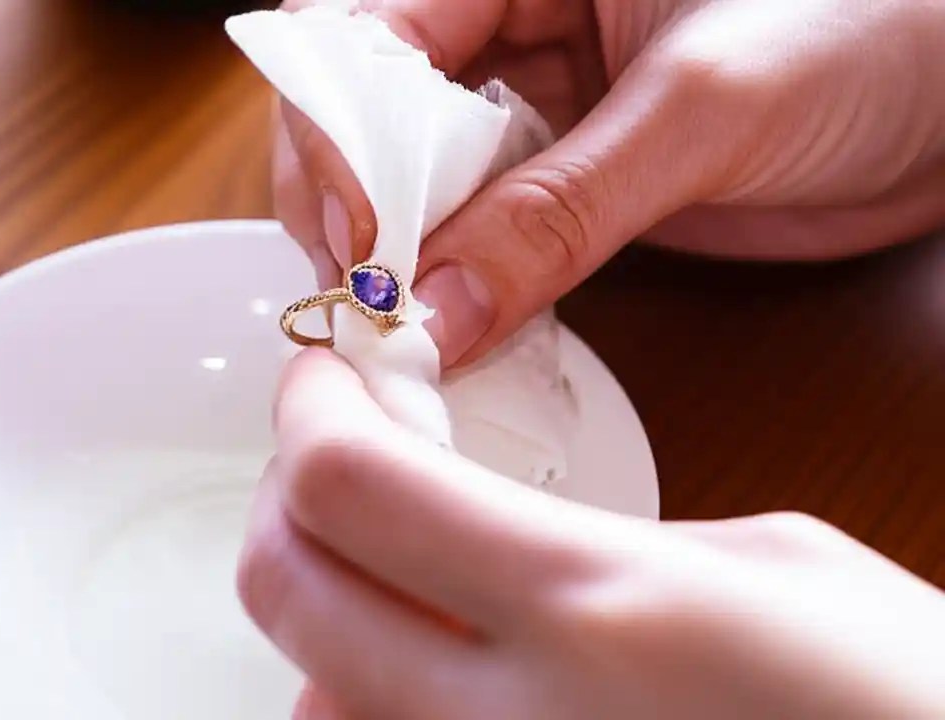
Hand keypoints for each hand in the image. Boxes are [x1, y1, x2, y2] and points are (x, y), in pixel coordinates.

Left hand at [238, 349, 944, 719]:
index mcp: (599, 607)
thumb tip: (477, 536)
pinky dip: (370, 709)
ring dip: (323, 624)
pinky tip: (436, 676)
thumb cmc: (902, 697)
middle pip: (285, 591)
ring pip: (309, 704)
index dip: (310, 409)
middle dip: (285, 504)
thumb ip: (593, 538)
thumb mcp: (767, 569)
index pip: (352, 485)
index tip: (327, 378)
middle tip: (333, 460)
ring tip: (394, 579)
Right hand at [275, 0, 944, 367]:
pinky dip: (466, 284)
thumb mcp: (706, 107)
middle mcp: (512, 22)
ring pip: (416, 179)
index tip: (363, 243)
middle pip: (367, 110)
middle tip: (374, 299)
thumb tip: (439, 308)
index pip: (369, 32)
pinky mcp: (567, 178)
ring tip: (414, 328)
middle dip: (354, 204)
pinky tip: (469, 325)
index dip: (340, 136)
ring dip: (407, 256)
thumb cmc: (878, 27)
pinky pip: (483, 230)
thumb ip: (563, 209)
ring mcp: (537, 106)